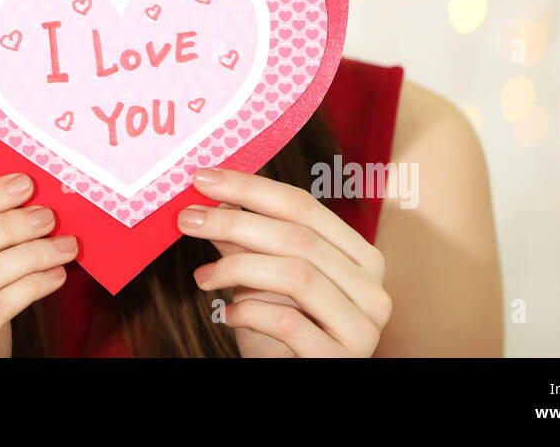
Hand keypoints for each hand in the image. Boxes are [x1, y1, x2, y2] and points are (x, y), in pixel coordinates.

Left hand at [176, 168, 391, 356]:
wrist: (291, 380)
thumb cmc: (279, 335)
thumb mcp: (261, 280)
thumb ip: (246, 240)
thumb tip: (212, 196)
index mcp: (360, 257)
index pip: (304, 206)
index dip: (250, 188)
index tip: (204, 178)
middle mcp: (372, 289)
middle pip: (299, 237)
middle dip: (234, 222)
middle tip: (187, 219)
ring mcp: (363, 327)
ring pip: (297, 275)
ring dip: (237, 268)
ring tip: (203, 276)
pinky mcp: (340, 360)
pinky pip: (288, 322)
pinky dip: (249, 312)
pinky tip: (227, 315)